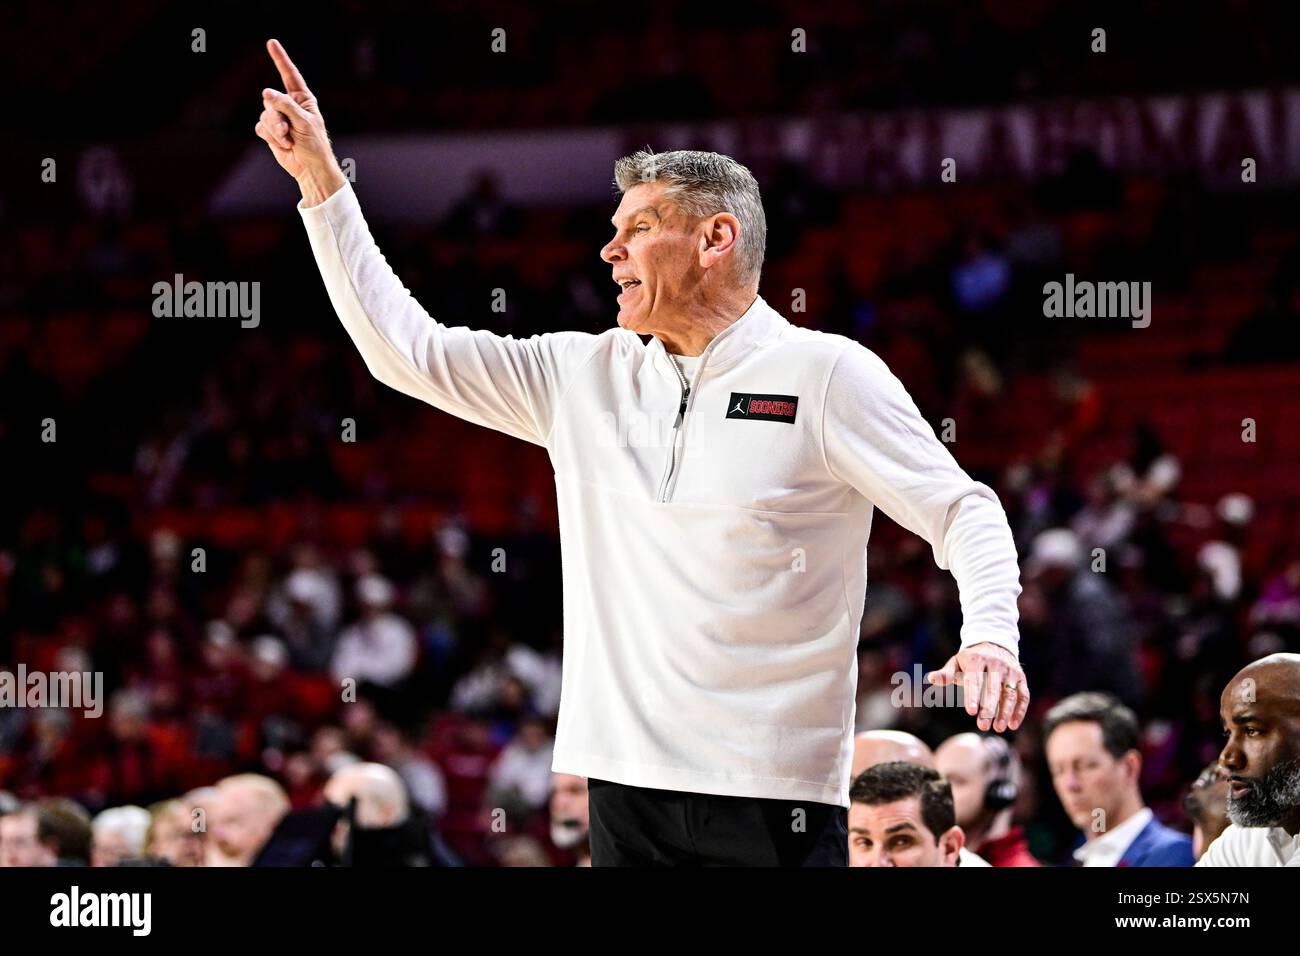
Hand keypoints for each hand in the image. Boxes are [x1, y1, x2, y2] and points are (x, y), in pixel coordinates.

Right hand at [255, 39, 344, 204]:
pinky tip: (284, 146)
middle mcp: (289, 105)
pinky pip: (260, 128)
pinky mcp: (271, 131)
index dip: (280, 59)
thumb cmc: (315, 145)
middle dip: (276, 116)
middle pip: (270, 99)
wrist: (310, 168)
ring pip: (264, 115)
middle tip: (287, 130)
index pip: (289, 75)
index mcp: (302, 99)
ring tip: (288, 140)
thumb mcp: (304, 122)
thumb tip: (266, 92)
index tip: (271, 42)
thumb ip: (285, 105)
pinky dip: (271, 138)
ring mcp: (278, 118)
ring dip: (275, 130)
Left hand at [927, 642, 1028, 732]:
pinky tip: (1012, 725)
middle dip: (988, 709)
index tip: (971, 712)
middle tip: (983, 726)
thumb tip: (931, 678)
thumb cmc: (970, 660)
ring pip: (1010, 694)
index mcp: (976, 659)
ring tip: (998, 728)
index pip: (975, 680)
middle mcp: (996, 664)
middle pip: (993, 689)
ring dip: (1005, 712)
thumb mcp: (956, 663)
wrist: (994, 643)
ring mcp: (1010, 671)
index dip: (973, 696)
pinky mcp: (1021, 678)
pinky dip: (1019, 711)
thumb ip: (946, 674)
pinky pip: (1023, 695)